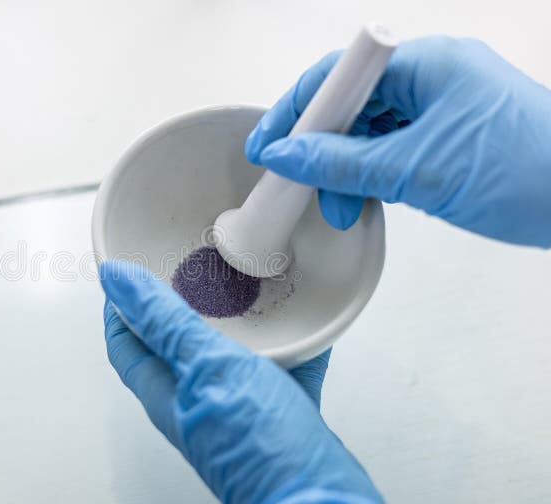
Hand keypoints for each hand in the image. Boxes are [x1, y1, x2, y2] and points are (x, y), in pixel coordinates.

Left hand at [99, 260, 381, 503]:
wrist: (319, 495)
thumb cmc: (258, 445)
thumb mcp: (205, 366)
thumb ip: (163, 322)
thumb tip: (118, 283)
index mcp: (166, 390)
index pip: (126, 341)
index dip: (121, 304)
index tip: (129, 272)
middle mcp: (197, 397)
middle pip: (177, 342)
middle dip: (181, 301)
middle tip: (191, 267)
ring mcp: (237, 404)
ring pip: (232, 350)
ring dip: (238, 319)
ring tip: (249, 286)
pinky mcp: (277, 410)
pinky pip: (281, 365)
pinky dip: (291, 342)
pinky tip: (305, 324)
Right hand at [246, 36, 550, 247]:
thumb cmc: (531, 172)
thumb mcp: (421, 169)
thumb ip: (344, 164)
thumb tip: (289, 155)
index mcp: (427, 65)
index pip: (339, 76)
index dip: (296, 110)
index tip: (268, 145)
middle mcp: (433, 78)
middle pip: (352, 104)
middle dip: (322, 148)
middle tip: (303, 186)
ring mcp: (444, 107)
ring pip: (371, 130)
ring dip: (347, 169)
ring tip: (342, 206)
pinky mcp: (452, 136)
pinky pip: (394, 146)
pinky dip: (374, 173)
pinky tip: (367, 198)